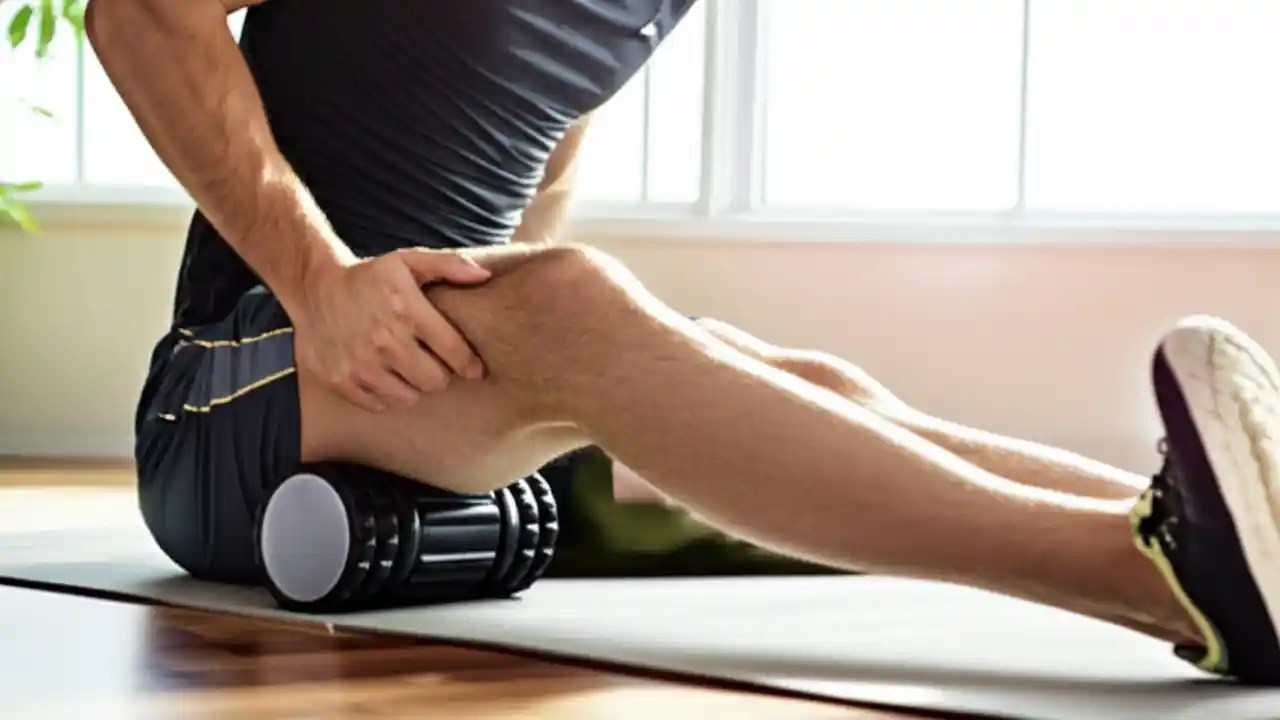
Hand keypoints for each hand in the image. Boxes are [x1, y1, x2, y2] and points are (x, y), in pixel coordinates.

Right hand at [293, 248, 491, 412]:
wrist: (315, 289)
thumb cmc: (370, 277)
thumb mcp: (407, 261)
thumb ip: (449, 265)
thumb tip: (485, 277)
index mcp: (406, 309)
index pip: (454, 351)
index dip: (469, 364)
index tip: (474, 369)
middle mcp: (384, 339)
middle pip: (435, 381)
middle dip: (439, 374)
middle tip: (431, 363)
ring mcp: (361, 364)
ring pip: (409, 398)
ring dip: (413, 386)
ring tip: (407, 369)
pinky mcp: (342, 381)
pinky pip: (381, 405)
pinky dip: (387, 395)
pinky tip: (385, 376)